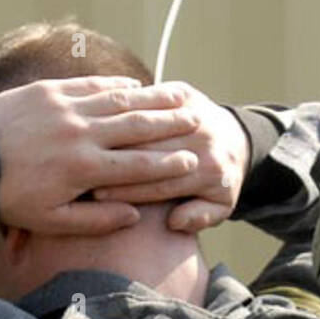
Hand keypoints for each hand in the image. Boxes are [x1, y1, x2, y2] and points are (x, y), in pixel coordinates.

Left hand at [0, 76, 201, 234]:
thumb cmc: (9, 199)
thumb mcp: (52, 221)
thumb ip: (96, 219)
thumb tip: (134, 214)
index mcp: (85, 169)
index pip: (138, 165)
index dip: (168, 163)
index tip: (190, 160)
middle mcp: (80, 134)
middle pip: (137, 126)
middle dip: (170, 124)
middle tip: (197, 119)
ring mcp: (65, 108)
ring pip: (119, 101)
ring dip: (151, 99)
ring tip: (178, 96)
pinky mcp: (49, 92)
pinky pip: (91, 86)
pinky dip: (116, 86)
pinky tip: (134, 86)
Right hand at [93, 84, 249, 232]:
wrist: (240, 143)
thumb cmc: (223, 182)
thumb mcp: (221, 206)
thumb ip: (201, 217)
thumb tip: (176, 223)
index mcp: (211, 171)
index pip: (160, 185)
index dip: (127, 191)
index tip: (97, 197)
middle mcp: (205, 141)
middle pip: (150, 152)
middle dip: (114, 161)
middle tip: (79, 169)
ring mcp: (197, 113)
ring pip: (148, 126)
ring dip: (115, 133)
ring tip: (83, 142)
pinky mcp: (188, 95)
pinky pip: (153, 100)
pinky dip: (127, 107)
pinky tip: (99, 115)